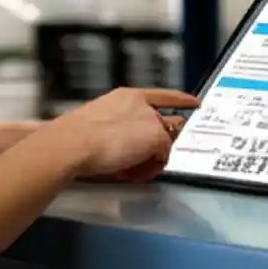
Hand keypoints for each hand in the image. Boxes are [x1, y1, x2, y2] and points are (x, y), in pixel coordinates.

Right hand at [46, 88, 198, 180]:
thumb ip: (118, 128)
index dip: (180, 99)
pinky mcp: (156, 137)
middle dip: (161, 143)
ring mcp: (151, 120)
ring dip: (151, 160)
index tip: (195, 102)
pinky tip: (129, 173)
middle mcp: (142, 105)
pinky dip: (147, 170)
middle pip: (168, 122)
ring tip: (128, 170)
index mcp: (127, 96)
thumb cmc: (75, 136)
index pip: (161, 95)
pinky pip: (162, 159)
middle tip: (145, 160)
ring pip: (165, 144)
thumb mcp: (99, 124)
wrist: (72, 143)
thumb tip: (124, 145)